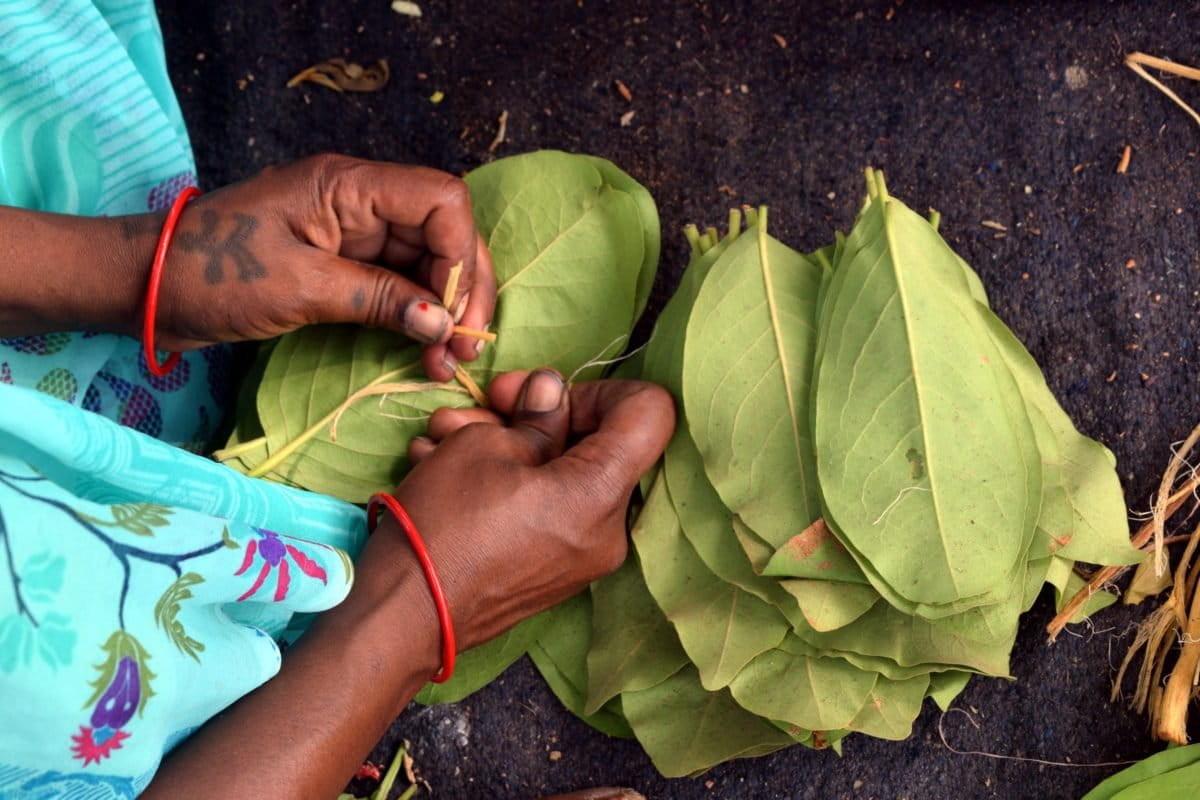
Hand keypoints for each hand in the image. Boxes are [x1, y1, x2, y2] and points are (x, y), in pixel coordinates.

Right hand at [146, 373, 672, 798]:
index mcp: (602, 494)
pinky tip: (448, 463)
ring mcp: (582, 556)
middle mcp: (608, 531)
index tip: (552, 396)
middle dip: (542, 414)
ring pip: (564, 474)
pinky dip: (508, 480)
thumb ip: (537, 414)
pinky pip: (546, 508)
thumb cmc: (443, 521)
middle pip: (601, 444)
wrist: (401, 618)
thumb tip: (553, 394)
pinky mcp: (553, 570)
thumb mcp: (484, 445)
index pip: (651, 413)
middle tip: (490, 400)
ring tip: (446, 433)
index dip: (605, 388)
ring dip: (511, 442)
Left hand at [151, 154, 494, 380]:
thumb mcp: (298, 288)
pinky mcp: (340, 265)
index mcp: (348, 185)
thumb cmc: (210, 275)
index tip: (453, 313)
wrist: (143, 287)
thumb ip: (377, 299)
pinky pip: (397, 284)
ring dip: (442, 311)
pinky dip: (415, 317)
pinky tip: (423, 352)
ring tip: (444, 361)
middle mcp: (359, 202)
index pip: (441, 200)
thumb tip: (442, 324)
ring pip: (425, 264)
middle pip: (443, 233)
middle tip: (464, 347)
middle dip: (460, 289)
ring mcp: (351, 234)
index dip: (459, 255)